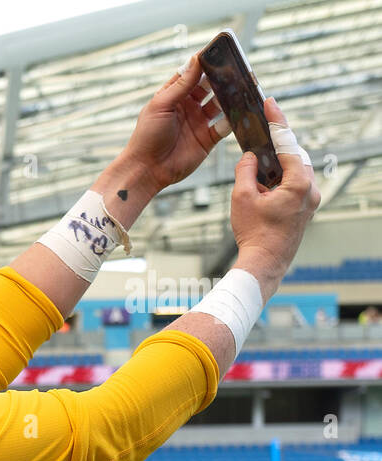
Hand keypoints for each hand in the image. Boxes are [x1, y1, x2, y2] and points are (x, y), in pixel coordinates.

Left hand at [122, 52, 229, 191]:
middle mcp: (188, 107)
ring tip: (242, 86)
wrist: (147, 170)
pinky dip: (234, 118)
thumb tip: (195, 60)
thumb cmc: (146, 136)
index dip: (205, 62)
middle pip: (210, 86)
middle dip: (222, 77)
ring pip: (221, 104)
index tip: (220, 50)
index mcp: (173, 96)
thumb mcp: (161, 105)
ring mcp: (199, 122)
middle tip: (237, 67)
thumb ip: (181, 84)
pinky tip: (241, 110)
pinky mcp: (208, 138)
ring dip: (231, 96)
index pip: (192, 73)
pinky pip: (225, 125)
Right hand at [230, 99, 320, 293]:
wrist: (264, 263)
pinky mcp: (306, 209)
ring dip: (278, 163)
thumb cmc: (254, 234)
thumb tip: (250, 156)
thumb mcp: (242, 197)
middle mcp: (311, 189)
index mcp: (299, 183)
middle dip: (278, 143)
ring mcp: (311, 200)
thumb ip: (246, 171)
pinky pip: (295, 184)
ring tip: (259, 160)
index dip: (277, 122)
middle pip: (294, 155)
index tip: (271, 104)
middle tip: (263, 129)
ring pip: (295, 170)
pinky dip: (281, 177)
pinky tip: (266, 181)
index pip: (287, 144)